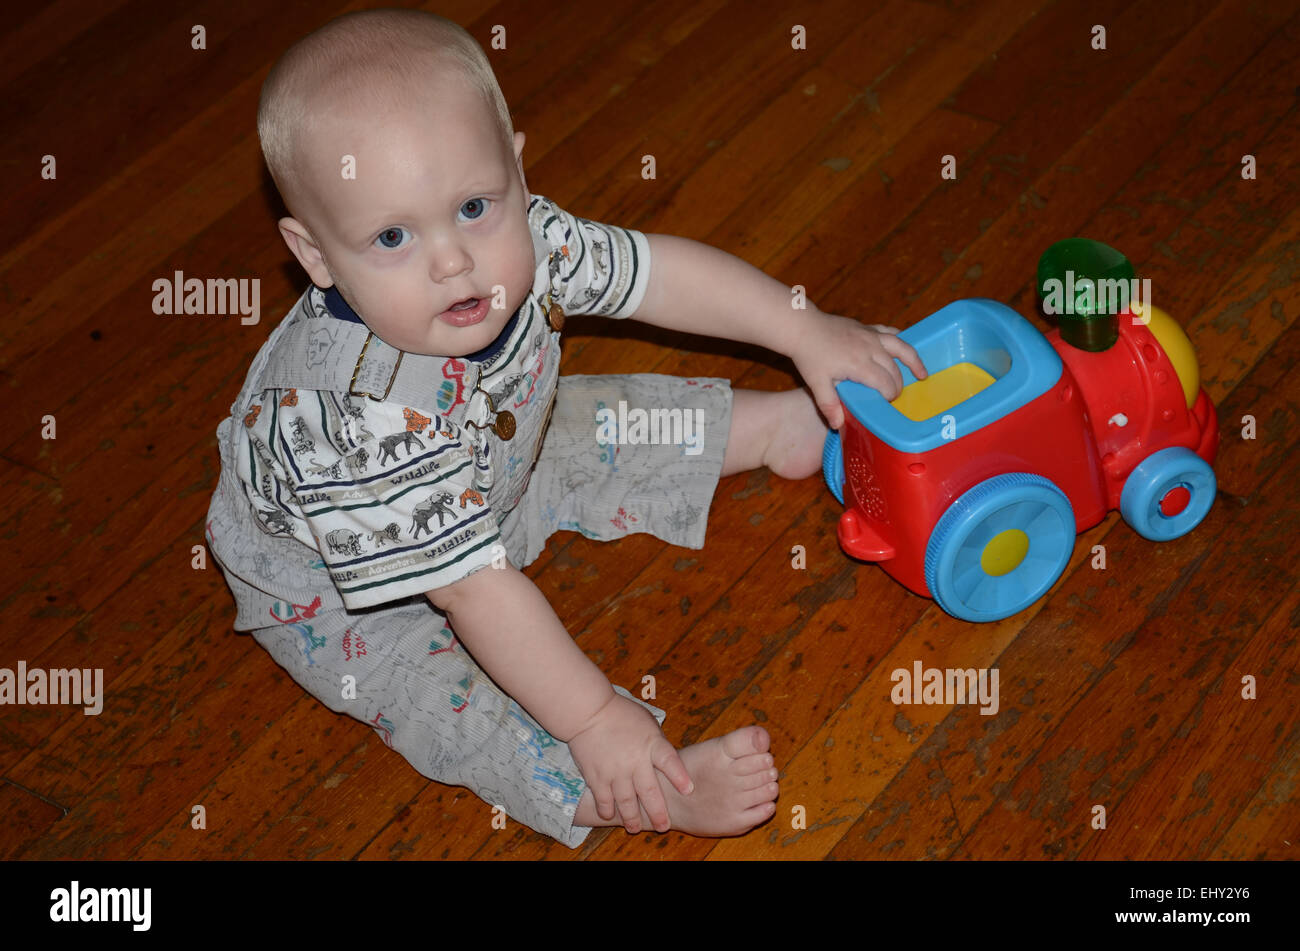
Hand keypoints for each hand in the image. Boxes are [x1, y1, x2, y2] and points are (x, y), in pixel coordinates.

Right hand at [566, 692, 693, 832]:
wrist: (589, 711)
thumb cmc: (622, 715)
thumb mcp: (648, 723)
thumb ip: (658, 744)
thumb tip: (668, 764)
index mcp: (651, 743)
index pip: (669, 761)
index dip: (679, 776)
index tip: (689, 790)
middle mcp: (634, 760)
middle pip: (649, 790)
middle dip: (657, 812)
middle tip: (663, 827)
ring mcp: (614, 770)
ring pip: (625, 801)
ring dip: (631, 818)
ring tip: (634, 828)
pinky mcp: (596, 776)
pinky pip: (603, 799)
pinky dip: (607, 810)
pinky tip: (610, 816)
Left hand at [791, 310, 927, 429]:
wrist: (802, 327)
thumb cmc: (809, 356)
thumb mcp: (816, 383)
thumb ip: (829, 405)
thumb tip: (839, 426)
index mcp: (860, 364)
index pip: (885, 382)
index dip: (890, 395)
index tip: (888, 403)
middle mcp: (870, 348)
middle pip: (894, 369)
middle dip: (899, 384)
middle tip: (896, 397)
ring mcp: (870, 335)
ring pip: (900, 347)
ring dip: (913, 361)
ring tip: (923, 373)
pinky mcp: (867, 327)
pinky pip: (889, 332)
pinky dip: (900, 340)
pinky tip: (905, 347)